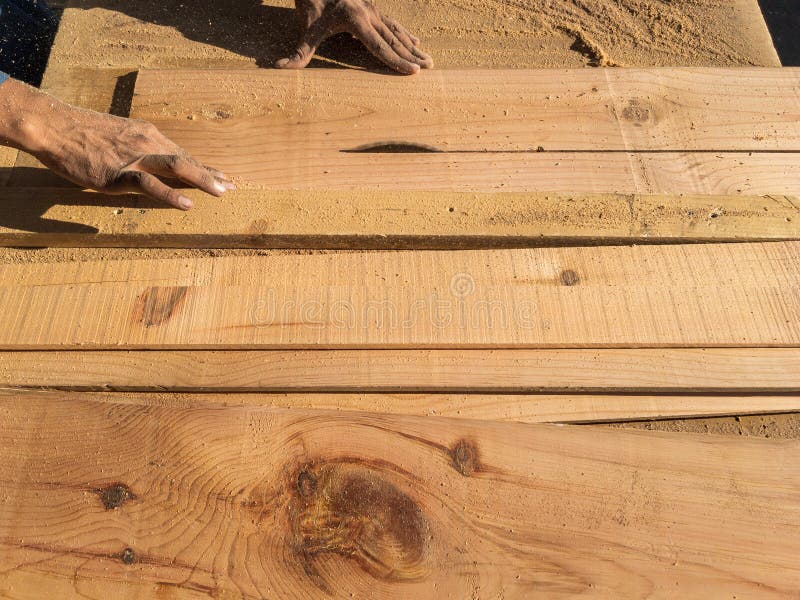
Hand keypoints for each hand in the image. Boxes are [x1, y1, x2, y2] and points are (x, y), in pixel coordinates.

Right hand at [0, 79, 232, 209]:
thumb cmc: (82, 134)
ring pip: (177, 166)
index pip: (182, 154)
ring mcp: (134, 157)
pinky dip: (171, 194)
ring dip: (202, 179)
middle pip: (187, 160)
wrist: (55, 126)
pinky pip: (149, 184)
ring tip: (222, 192)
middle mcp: (147, 143)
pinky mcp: (119, 173)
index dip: (204, 167)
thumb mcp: (118, 137)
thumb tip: (153, 165)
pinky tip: (188, 204)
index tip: (224, 176)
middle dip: (212, 174)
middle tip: (233, 187)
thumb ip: (139, 149)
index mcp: (148, 135)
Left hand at [276, 0, 432, 74]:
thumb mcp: (305, 26)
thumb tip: (281, 68)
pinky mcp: (370, 6)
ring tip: (429, 58)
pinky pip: (392, 22)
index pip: (380, 47)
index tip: (413, 73)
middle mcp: (368, 13)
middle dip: (412, 56)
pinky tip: (414, 40)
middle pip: (394, 40)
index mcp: (355, 20)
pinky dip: (404, 32)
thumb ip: (298, 52)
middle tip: (430, 68)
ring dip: (413, 46)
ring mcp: (372, 8)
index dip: (397, 62)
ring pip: (397, 31)